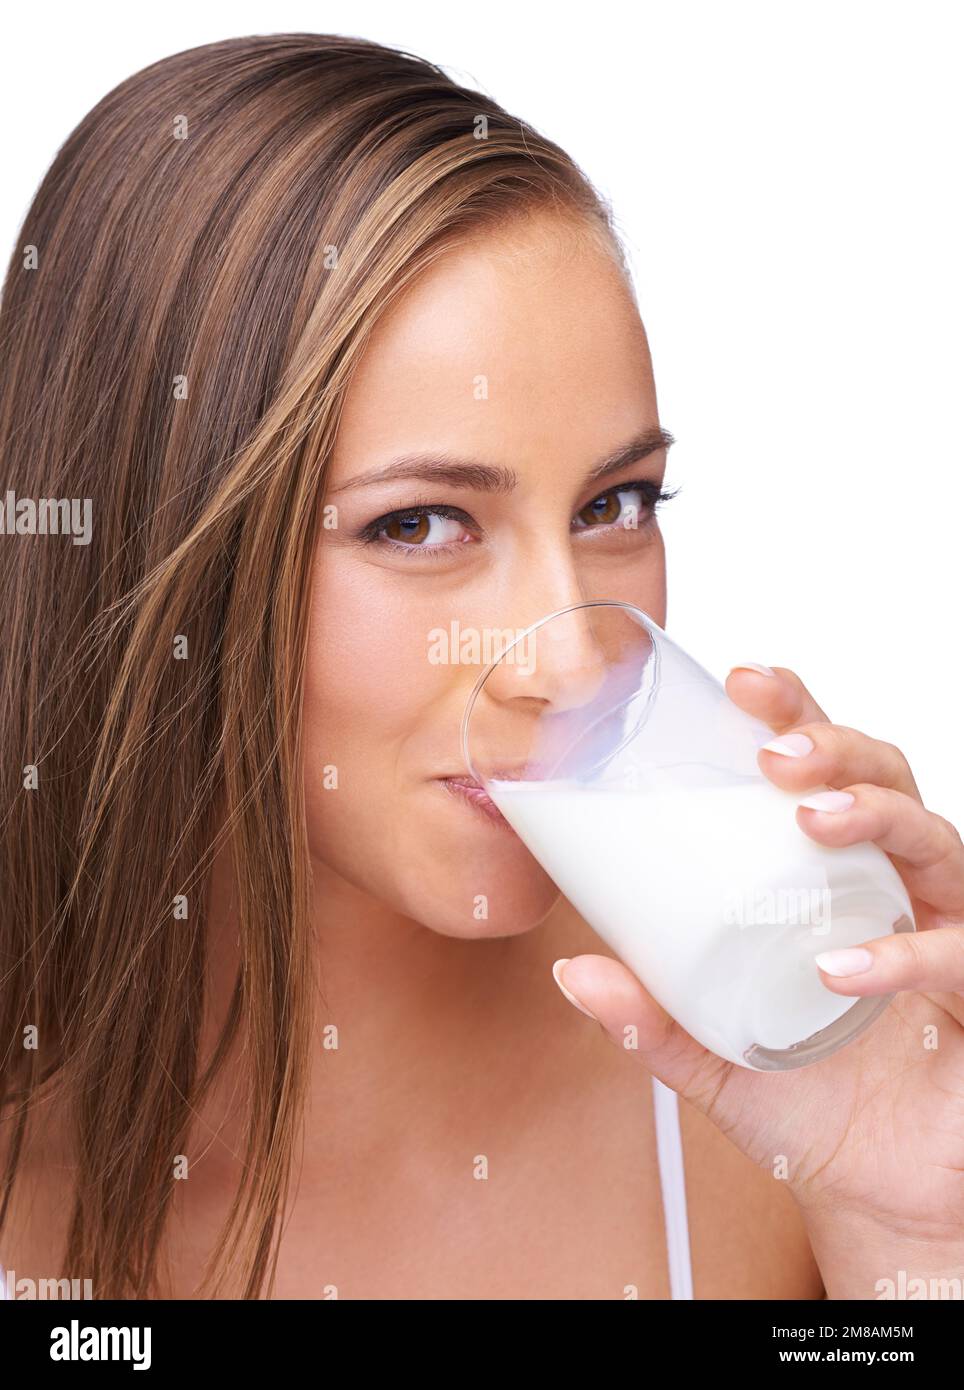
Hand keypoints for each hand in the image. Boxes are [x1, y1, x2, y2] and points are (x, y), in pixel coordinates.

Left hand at [552, 664, 963, 1261]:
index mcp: (833, 875)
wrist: (874, 1191)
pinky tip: (843, 965)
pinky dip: (905, 954)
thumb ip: (652, 1017)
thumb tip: (572, 969)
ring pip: (936, 840)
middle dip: (835, 746)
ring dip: (875, 817)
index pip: (826, 770)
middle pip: (888, 778)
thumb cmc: (806, 1101)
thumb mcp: (714, 1054)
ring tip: (810, 818)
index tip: (742, 681)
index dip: (796, 713)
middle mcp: (896, 887)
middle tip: (772, 752)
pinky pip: (959, 955)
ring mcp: (946, 932)